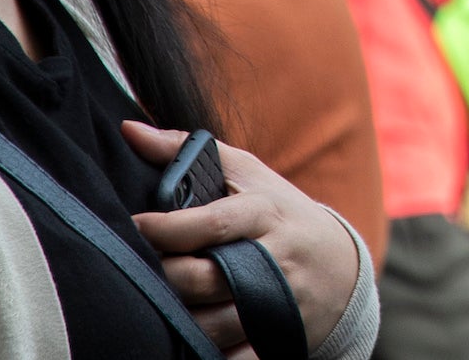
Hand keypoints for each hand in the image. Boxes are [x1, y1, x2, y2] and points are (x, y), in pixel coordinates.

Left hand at [125, 123, 361, 353]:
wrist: (338, 267)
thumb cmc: (279, 212)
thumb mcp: (248, 174)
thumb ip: (189, 151)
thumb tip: (130, 130)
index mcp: (265, 213)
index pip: (211, 223)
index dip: (166, 228)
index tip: (135, 224)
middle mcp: (273, 259)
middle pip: (202, 279)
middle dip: (163, 276)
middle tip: (137, 268)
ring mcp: (274, 303)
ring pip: (208, 324)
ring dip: (175, 318)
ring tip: (154, 301)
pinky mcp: (272, 335)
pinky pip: (229, 355)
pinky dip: (206, 352)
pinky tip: (184, 339)